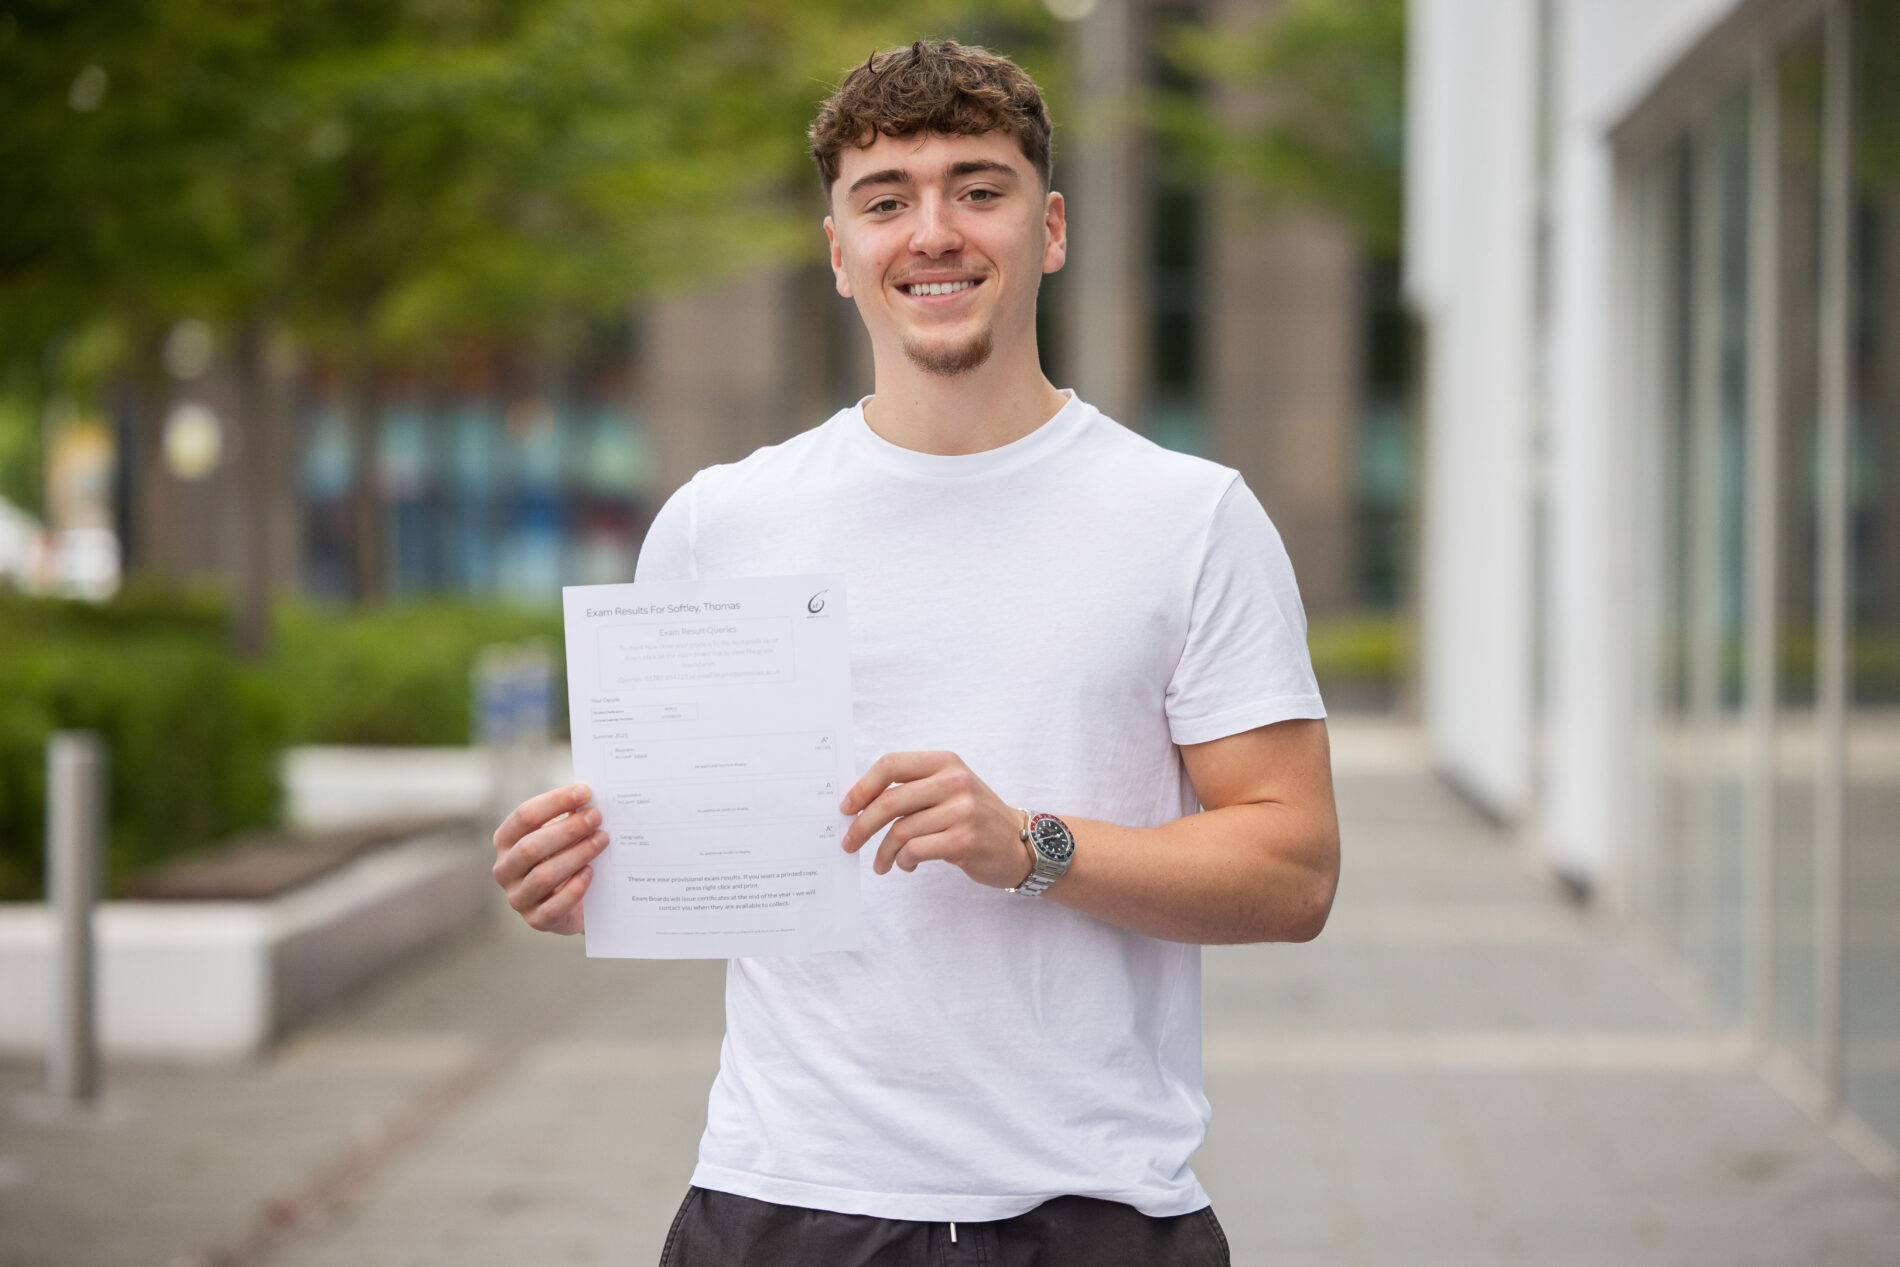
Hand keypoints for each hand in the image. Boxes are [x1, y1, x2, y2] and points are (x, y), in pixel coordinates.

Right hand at [491, 783, 608, 934]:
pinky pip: (554, 906)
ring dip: (576, 855)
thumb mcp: (564, 835)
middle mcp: (505, 869)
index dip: (554, 802)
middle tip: (597, 817)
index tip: (585, 792)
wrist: (575, 903)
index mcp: (506, 841)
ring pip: (543, 876)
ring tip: (602, 840)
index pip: (523, 816)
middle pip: (531, 846)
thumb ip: (571, 815)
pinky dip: (575, 888)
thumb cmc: (566, 857)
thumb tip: (590, 795)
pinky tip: (590, 872)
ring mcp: (518, 897)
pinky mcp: (536, 920)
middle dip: (568, 829)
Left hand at [839, 751, 1033, 888]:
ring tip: (882, 864)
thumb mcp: (950, 788)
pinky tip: (906, 865)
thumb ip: (913, 788)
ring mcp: (962, 810)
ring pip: (900, 831)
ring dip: (883, 852)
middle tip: (849, 843)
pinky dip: (903, 861)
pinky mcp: (964, 840)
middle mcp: (954, 781)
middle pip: (889, 801)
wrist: (1022, 844)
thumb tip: (860, 803)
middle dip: (862, 826)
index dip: (863, 786)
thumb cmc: (975, 817)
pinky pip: (915, 851)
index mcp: (945, 763)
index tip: (847, 808)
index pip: (891, 765)